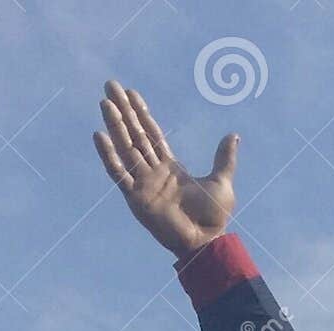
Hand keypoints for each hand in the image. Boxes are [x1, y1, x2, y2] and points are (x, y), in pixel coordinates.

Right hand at [93, 80, 236, 260]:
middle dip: (123, 110)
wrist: (205, 243)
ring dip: (115, 125)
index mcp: (171, 168)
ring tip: (105, 102)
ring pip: (125, 147)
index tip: (131, 93)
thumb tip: (233, 136)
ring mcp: (143, 184)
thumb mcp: (222, 183)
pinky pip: (118, 173)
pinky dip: (109, 155)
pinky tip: (100, 135)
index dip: (141, 114)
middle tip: (111, 85)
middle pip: (135, 134)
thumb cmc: (214, 218)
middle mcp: (153, 173)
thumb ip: (224, 159)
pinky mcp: (136, 198)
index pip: (152, 134)